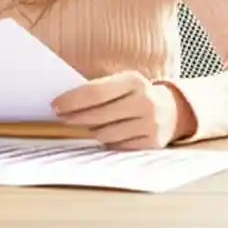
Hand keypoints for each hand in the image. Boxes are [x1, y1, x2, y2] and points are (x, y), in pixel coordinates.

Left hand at [51, 71, 194, 148]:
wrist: (173, 110)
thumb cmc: (136, 94)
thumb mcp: (122, 83)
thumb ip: (99, 90)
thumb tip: (64, 104)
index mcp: (133, 81)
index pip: (94, 93)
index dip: (71, 101)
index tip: (55, 105)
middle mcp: (144, 102)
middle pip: (98, 115)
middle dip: (74, 118)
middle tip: (61, 118)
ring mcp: (150, 124)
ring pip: (106, 134)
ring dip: (92, 130)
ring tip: (88, 125)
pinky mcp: (152, 142)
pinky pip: (118, 146)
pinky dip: (108, 141)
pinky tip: (106, 134)